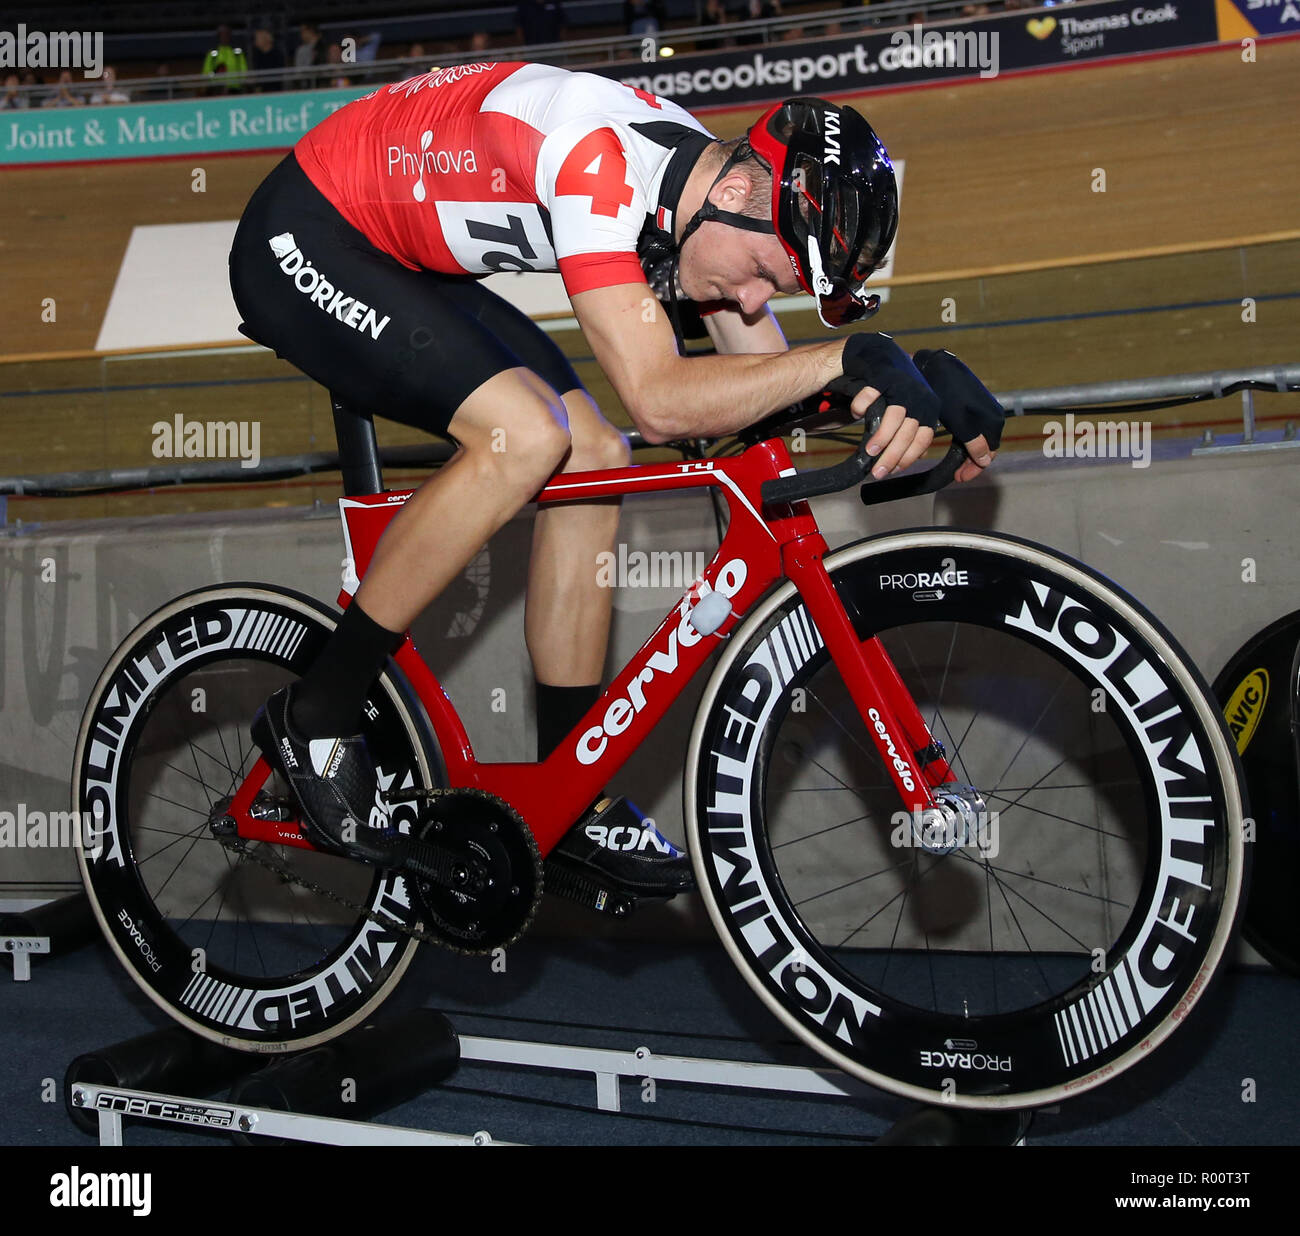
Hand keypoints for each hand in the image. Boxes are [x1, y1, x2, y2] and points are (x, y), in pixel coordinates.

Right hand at [831, 333, 940, 478]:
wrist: (874, 352)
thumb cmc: (889, 384)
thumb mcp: (906, 407)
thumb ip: (912, 428)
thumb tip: (917, 455)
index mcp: (929, 405)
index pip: (923, 438)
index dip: (907, 457)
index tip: (892, 471)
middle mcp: (920, 394)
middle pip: (908, 432)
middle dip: (892, 456)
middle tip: (877, 472)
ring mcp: (903, 382)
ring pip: (894, 417)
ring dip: (881, 437)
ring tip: (868, 452)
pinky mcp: (884, 373)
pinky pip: (872, 396)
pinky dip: (862, 407)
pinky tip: (855, 413)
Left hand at [912, 349, 1005, 482]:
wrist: (938, 367)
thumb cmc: (949, 393)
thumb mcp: (960, 422)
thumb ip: (973, 442)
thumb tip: (985, 460)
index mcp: (992, 421)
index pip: (990, 452)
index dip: (976, 467)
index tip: (960, 477)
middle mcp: (991, 416)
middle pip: (984, 447)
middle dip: (971, 463)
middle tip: (956, 475)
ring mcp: (982, 411)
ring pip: (977, 439)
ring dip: (966, 454)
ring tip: (953, 466)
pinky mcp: (972, 406)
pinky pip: (972, 430)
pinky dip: (963, 441)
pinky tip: (952, 447)